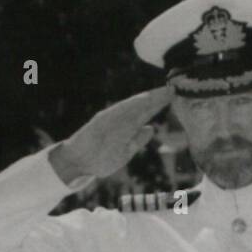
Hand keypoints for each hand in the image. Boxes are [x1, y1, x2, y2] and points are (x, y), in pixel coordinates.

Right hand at [48, 86, 170, 184]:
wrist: (77, 162)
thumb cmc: (100, 158)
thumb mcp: (124, 152)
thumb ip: (137, 140)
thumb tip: (150, 129)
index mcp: (127, 127)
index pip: (146, 113)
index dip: (160, 104)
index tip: (174, 95)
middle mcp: (120, 120)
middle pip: (142, 107)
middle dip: (158, 98)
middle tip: (174, 88)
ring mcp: (110, 119)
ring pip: (133, 107)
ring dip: (148, 99)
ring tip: (163, 92)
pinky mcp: (101, 120)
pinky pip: (119, 111)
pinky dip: (131, 105)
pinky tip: (144, 99)